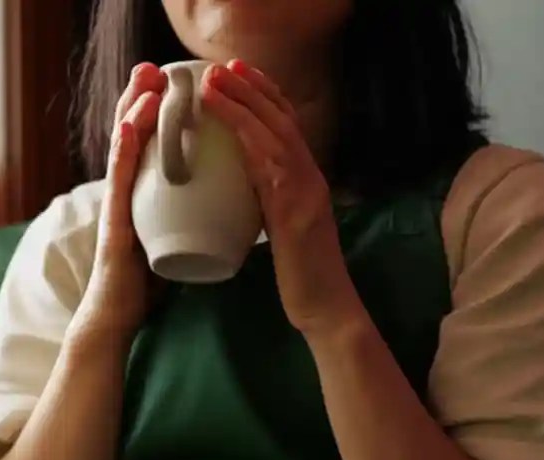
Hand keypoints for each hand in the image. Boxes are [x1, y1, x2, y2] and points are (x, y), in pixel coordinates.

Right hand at [71, 63, 166, 347]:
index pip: (148, 146)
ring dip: (134, 110)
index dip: (157, 114)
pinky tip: (131, 126)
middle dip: (142, 99)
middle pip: (132, 136)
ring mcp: (117, 204)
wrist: (118, 319)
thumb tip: (224, 210)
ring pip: (124, 149)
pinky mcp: (114, 221)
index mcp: (140, 196)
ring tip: (145, 80)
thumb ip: (189, 222)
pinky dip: (125, 149)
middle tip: (154, 67)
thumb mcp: (173, 243)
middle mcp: (125, 193)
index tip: (172, 84)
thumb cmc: (144, 287)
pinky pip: (120, 179)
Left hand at [200, 59, 366, 339]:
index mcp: (307, 183)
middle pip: (282, 120)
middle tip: (226, 66)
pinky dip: (247, 137)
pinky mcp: (295, 210)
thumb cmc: (302, 278)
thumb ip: (269, 208)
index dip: (266, 99)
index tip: (240, 78)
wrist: (326, 309)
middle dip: (254, 89)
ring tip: (217, 82)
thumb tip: (242, 196)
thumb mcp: (283, 233)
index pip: (288, 129)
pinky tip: (227, 123)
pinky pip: (269, 164)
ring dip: (245, 103)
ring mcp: (305, 192)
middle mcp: (311, 178)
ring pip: (275, 134)